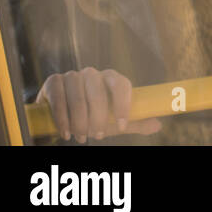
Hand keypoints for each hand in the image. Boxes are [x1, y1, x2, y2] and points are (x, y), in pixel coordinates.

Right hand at [37, 67, 162, 141]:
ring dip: (80, 121)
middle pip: (98, 93)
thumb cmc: (93, 116)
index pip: (121, 85)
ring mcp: (72, 75)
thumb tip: (157, 124)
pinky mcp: (54, 82)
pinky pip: (58, 98)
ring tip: (81, 138)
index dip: (123, 105)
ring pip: (78, 98)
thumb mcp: (114, 121)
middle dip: (99, 118)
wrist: (63, 114)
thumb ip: (134, 122)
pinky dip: (62, 118)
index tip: (122, 126)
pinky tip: (66, 132)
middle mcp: (93, 73)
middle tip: (97, 136)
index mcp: (112, 78)